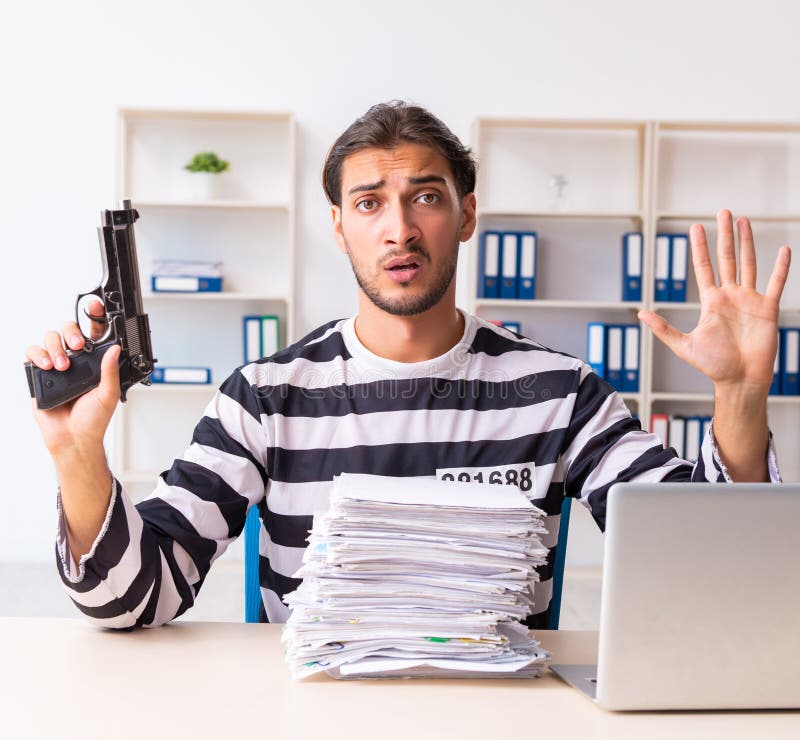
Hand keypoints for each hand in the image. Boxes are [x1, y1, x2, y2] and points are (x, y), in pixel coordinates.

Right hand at [25, 300, 120, 457]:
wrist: (72, 438)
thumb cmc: (93, 420)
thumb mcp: (108, 394)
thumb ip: (111, 371)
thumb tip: (115, 349)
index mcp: (96, 362)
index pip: (94, 333)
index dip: (94, 317)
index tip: (95, 307)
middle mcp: (76, 360)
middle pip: (69, 329)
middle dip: (72, 332)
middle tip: (78, 346)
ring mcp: (56, 364)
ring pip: (50, 337)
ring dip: (55, 346)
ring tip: (63, 366)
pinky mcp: (39, 374)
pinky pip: (32, 353)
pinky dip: (38, 355)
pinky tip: (48, 366)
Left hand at [638, 210, 790, 394]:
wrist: (739, 380)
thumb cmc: (712, 366)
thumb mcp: (683, 345)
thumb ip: (663, 328)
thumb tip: (640, 314)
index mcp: (710, 301)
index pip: (703, 267)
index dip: (699, 247)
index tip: (695, 227)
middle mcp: (730, 296)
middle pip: (726, 258)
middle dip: (724, 235)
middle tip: (723, 211)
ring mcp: (749, 300)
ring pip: (749, 263)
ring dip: (747, 242)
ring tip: (744, 221)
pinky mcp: (768, 309)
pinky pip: (776, 284)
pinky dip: (780, 267)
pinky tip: (783, 249)